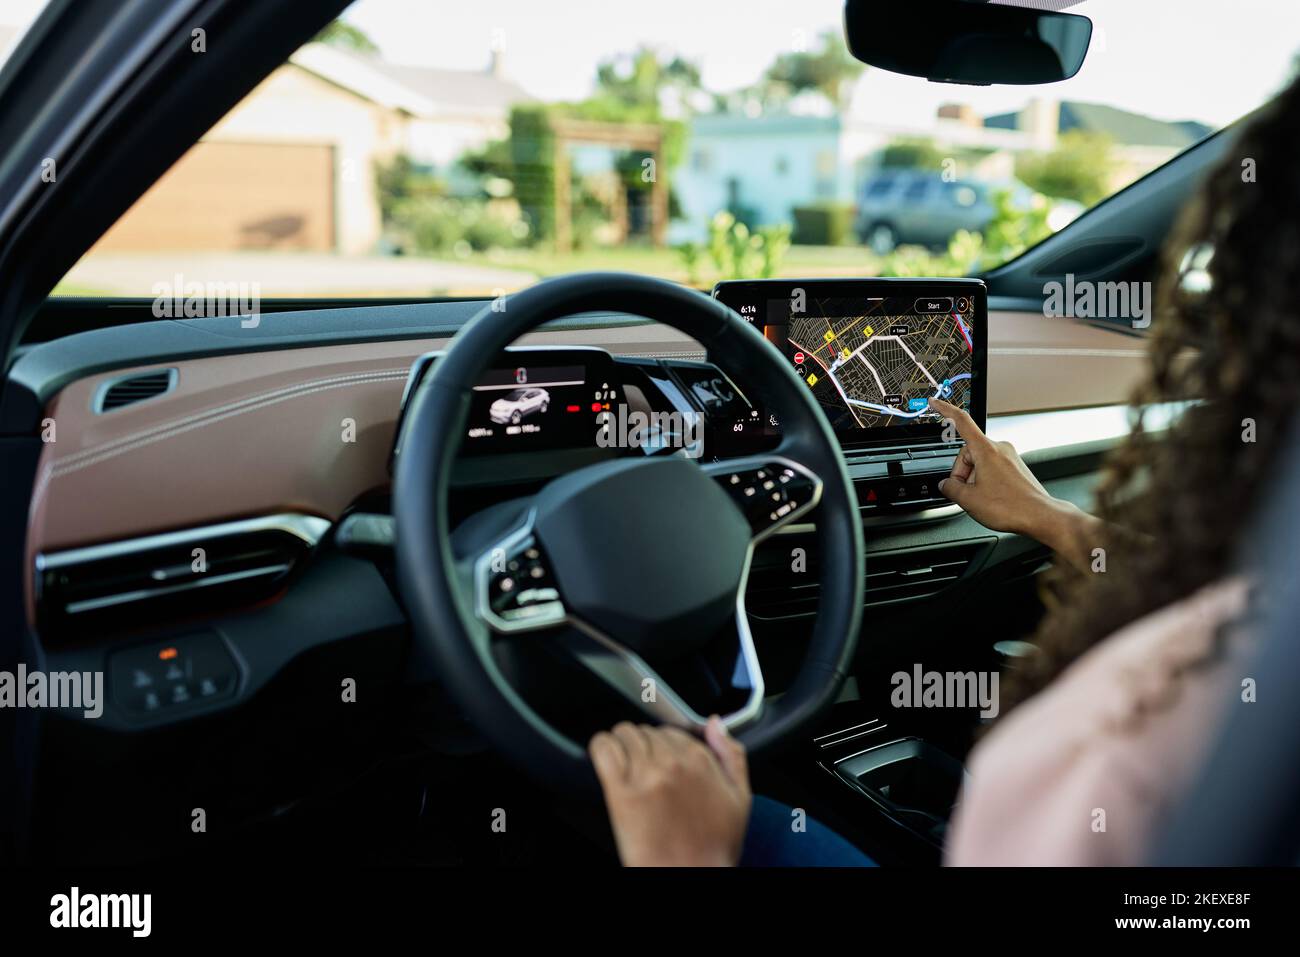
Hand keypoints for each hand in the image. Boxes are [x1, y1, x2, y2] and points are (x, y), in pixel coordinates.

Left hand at [589, 716, 750, 866]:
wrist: (690, 877)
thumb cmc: (714, 847)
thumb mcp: (739, 799)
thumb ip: (731, 755)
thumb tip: (716, 723)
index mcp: (700, 760)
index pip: (670, 730)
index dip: (662, 745)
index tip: (660, 761)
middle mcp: (673, 762)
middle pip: (645, 731)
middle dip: (642, 746)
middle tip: (643, 770)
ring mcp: (646, 775)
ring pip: (623, 734)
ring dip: (622, 746)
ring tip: (624, 767)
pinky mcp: (620, 791)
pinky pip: (603, 748)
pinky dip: (602, 747)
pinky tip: (606, 759)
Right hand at [928, 398, 1097, 569]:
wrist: (1040, 516)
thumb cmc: (1011, 506)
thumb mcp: (969, 500)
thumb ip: (950, 488)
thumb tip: (946, 485)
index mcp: (986, 449)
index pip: (961, 421)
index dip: (945, 410)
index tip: (935, 402)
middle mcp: (999, 448)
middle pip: (967, 453)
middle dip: (961, 473)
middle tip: (966, 493)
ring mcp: (1009, 457)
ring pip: (979, 463)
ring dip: (974, 480)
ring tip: (982, 499)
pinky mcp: (1014, 467)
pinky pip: (991, 469)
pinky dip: (985, 481)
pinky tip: (991, 497)